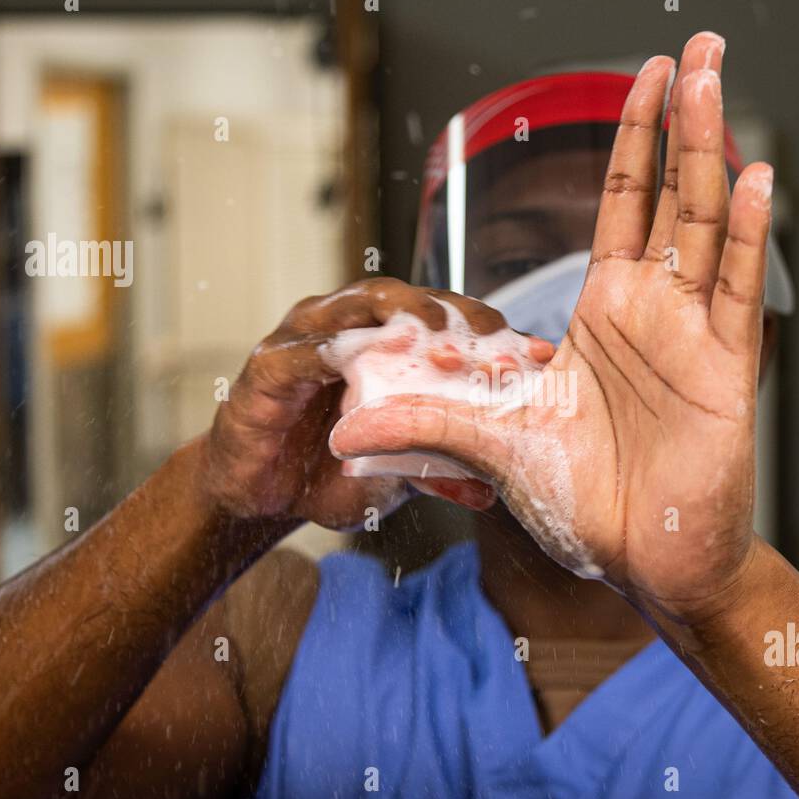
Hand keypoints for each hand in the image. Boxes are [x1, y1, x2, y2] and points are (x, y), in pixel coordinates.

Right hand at [204, 278, 510, 528]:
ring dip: (397, 318)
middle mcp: (353, 326)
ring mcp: (309, 338)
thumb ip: (437, 467)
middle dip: (454, 316)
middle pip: (411, 302)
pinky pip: (303, 352)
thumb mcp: (396, 473)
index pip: (449, 321)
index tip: (535, 353)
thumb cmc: (329, 470)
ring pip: (359, 308)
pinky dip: (329, 351)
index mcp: (390, 344)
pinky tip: (354, 358)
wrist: (263, 497)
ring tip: (430, 335)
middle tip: (488, 340)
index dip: (492, 332)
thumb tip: (491, 490)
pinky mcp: (269, 365)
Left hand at [330, 32, 773, 624]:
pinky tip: (750, 180)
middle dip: (686, 118)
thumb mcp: (494, 444)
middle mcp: (655, 310)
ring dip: (711, 150)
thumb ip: (427, 418)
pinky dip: (744, 236)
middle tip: (701, 48)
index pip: (626, 204)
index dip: (634, 138)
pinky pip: (735, 291)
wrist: (643, 557)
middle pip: (674, 194)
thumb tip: (344, 419)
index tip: (645, 77)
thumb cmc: (587, 500)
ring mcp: (693, 334)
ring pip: (706, 224)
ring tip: (716, 80)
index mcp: (608, 313)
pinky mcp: (723, 371)